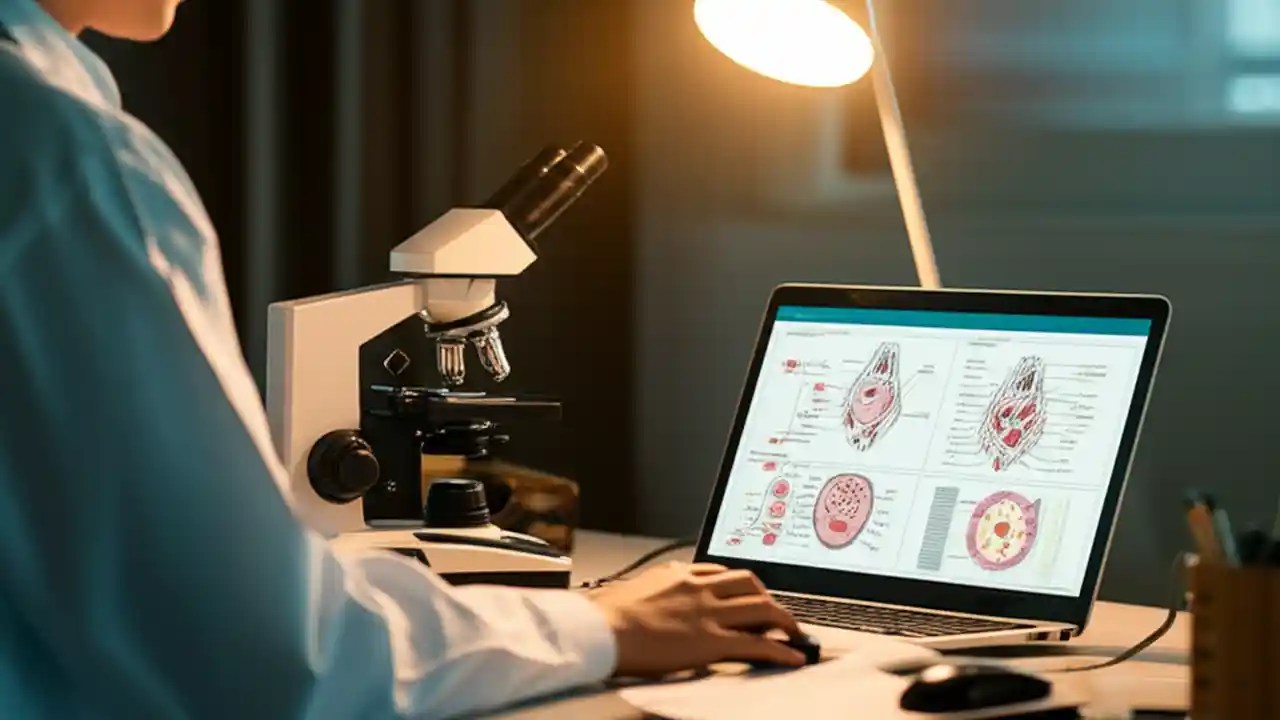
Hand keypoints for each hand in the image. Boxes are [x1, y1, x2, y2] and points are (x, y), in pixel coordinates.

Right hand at [589, 561, 803, 677]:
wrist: (599, 628)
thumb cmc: (606, 614)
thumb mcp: (634, 588)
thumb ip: (654, 588)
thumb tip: (652, 593)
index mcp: (679, 574)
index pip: (721, 572)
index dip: (740, 585)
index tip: (747, 595)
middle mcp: (699, 587)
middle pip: (750, 583)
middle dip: (768, 597)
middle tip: (777, 613)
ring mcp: (708, 613)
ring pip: (762, 608)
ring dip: (784, 620)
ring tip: (793, 632)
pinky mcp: (712, 641)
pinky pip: (757, 644)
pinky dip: (781, 651)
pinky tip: (793, 657)